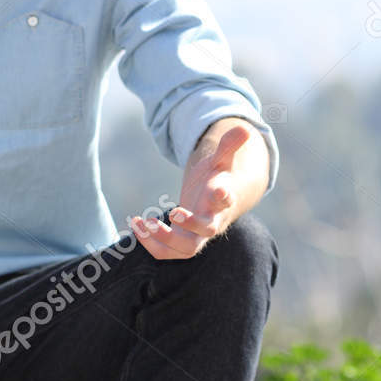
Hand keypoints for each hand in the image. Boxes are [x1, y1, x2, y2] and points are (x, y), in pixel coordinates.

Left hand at [130, 124, 251, 260]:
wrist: (217, 203)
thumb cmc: (217, 179)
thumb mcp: (221, 160)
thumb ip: (229, 145)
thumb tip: (244, 128)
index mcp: (221, 200)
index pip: (226, 202)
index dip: (223, 197)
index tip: (218, 191)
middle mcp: (211, 221)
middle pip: (207, 231)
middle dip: (191, 224)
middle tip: (173, 212)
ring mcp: (196, 235)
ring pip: (186, 249)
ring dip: (163, 239)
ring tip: (144, 222)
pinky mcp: (181, 242)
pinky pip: (167, 252)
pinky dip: (150, 243)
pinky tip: (136, 224)